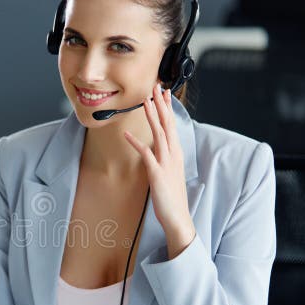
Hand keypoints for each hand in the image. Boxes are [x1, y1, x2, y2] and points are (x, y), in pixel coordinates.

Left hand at [123, 83, 195, 256]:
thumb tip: (155, 147)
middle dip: (161, 104)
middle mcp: (173, 155)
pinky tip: (127, 134)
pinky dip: (136, 143)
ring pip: (159, 134)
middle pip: (167, 124)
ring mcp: (166, 163)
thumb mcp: (168, 172)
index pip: (172, 125)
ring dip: (152, 116)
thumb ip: (163, 158)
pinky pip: (146, 155)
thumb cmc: (171, 197)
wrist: (177, 218)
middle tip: (157, 86)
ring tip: (145, 101)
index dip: (167, 108)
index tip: (164, 92)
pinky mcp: (157, 174)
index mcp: (176, 153)